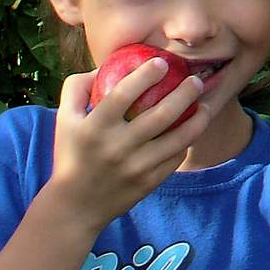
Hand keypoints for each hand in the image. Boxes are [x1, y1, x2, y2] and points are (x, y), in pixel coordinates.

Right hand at [49, 59, 209, 231]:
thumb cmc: (71, 153)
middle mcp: (117, 147)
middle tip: (195, 79)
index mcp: (95, 127)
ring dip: (198, 118)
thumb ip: (78, 87)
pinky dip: (187, 142)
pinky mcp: (148, 183)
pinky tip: (191, 129)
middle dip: (184, 92)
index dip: (145, 75)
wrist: (74, 206)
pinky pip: (176, 158)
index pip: (123, 94)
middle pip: (161, 114)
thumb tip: (107, 66)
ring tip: (204, 105)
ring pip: (178, 138)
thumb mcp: (64, 118)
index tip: (162, 62)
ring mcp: (135, 167)